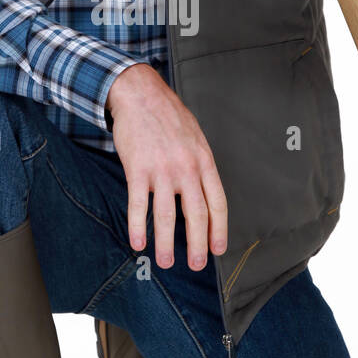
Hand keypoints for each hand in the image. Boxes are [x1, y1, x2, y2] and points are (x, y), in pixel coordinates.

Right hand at [106, 64, 227, 271]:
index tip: (218, 248)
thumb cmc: (168, 116)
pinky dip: (138, 226)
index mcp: (204, 161)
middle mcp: (186, 168)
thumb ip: (200, 164)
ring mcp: (162, 169)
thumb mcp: (195, 137)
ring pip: (167, 215)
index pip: (217, 202)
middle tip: (197, 265)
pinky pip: (139, 204)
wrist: (140, 93)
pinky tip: (138, 242)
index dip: (219, 229)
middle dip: (199, 244)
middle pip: (197, 214)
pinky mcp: (137, 169)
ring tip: (166, 262)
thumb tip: (204, 191)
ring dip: (167, 243)